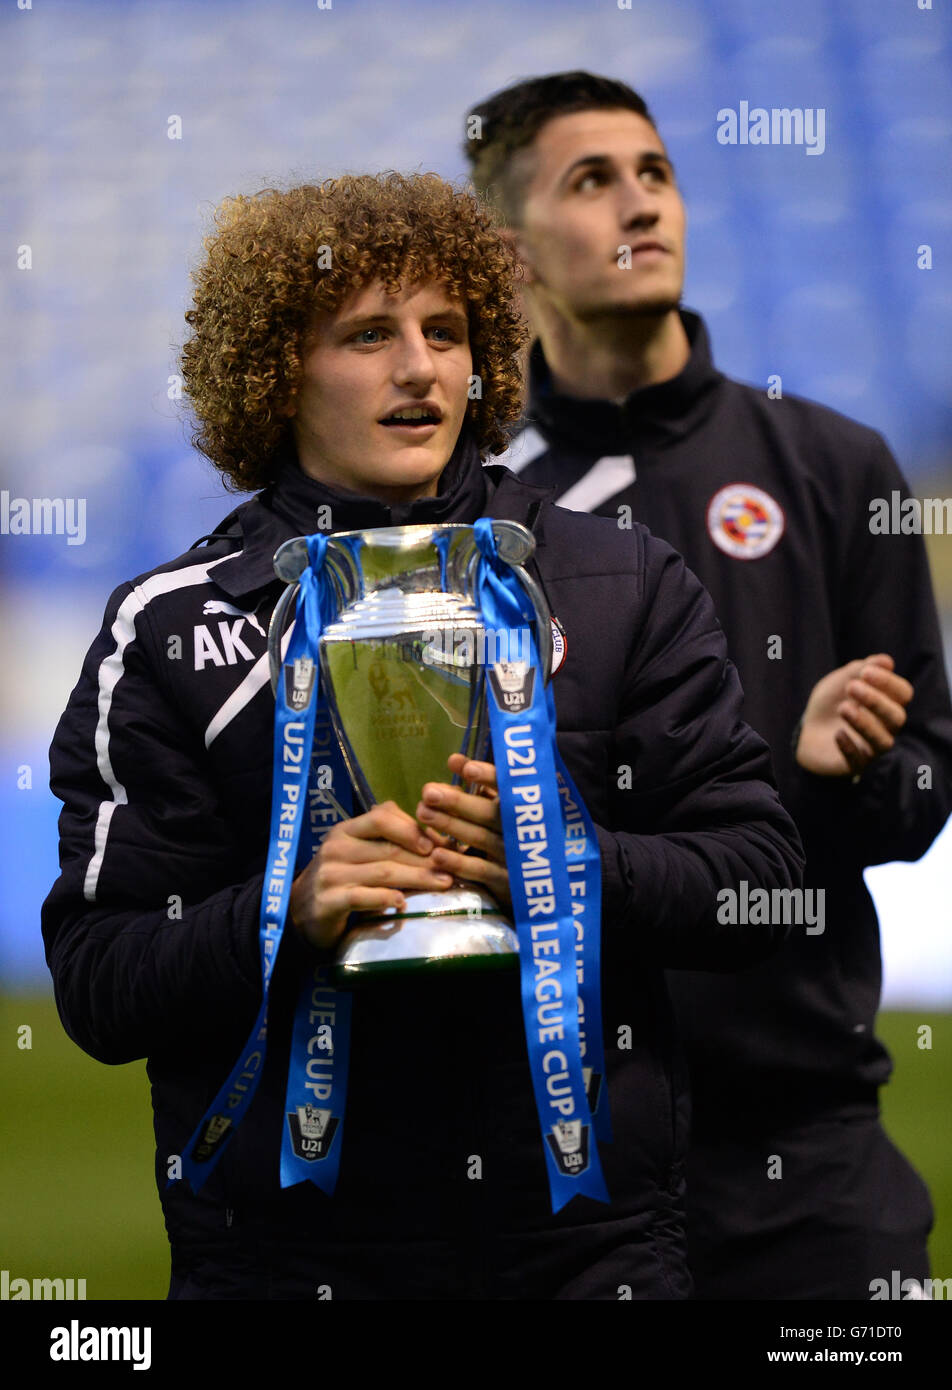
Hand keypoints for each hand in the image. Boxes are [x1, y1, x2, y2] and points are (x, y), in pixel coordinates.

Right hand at [288, 801, 453, 951]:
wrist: (300, 910)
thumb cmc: (340, 878)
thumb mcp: (358, 851)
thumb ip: (387, 839)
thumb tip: (434, 834)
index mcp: (346, 830)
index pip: (382, 816)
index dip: (413, 828)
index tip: (439, 844)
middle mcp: (336, 847)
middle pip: (389, 848)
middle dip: (425, 858)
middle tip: (451, 867)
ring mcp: (331, 874)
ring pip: (383, 872)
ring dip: (417, 878)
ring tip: (442, 884)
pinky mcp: (328, 901)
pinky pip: (362, 897)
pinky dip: (385, 899)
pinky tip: (402, 902)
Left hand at [416, 753, 511, 914]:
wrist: (541, 876)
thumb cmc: (514, 830)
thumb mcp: (502, 804)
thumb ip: (479, 783)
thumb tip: (453, 760)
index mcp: (522, 804)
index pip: (508, 786)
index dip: (489, 776)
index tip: (466, 769)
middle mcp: (521, 827)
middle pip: (489, 813)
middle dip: (458, 802)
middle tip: (428, 793)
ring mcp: (515, 855)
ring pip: (480, 838)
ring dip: (451, 826)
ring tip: (423, 813)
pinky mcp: (507, 881)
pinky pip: (481, 870)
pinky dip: (459, 862)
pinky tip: (436, 854)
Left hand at [795, 653, 912, 778]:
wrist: (806, 729)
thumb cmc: (831, 703)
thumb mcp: (841, 681)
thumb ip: (860, 670)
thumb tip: (886, 661)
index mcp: (888, 703)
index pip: (903, 693)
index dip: (888, 682)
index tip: (865, 672)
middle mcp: (886, 727)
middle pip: (897, 717)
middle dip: (876, 701)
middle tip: (851, 687)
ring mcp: (872, 747)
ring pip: (883, 741)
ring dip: (865, 723)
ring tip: (843, 708)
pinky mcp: (855, 765)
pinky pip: (859, 761)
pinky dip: (849, 747)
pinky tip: (837, 734)